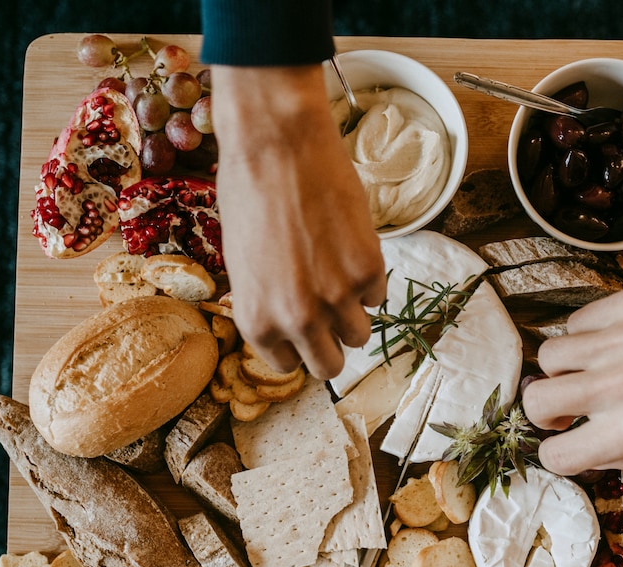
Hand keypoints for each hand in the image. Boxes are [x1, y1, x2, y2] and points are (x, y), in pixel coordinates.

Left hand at [212, 64, 385, 379]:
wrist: (277, 144)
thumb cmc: (249, 192)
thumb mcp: (243, 262)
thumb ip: (267, 301)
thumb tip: (290, 321)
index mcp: (257, 322)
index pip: (287, 365)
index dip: (296, 344)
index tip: (301, 327)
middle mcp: (297, 319)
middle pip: (330, 366)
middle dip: (330, 344)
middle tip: (329, 315)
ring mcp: (337, 297)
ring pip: (360, 335)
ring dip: (353, 312)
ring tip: (338, 274)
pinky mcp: (369, 269)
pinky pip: (378, 294)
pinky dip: (368, 277)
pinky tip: (348, 244)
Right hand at [522, 284, 622, 475]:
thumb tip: (584, 450)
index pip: (556, 456)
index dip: (559, 453)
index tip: (569, 441)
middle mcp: (618, 386)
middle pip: (534, 400)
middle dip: (545, 410)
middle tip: (567, 406)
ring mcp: (618, 341)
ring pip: (548, 355)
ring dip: (563, 368)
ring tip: (591, 369)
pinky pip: (575, 322)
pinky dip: (585, 335)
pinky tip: (612, 342)